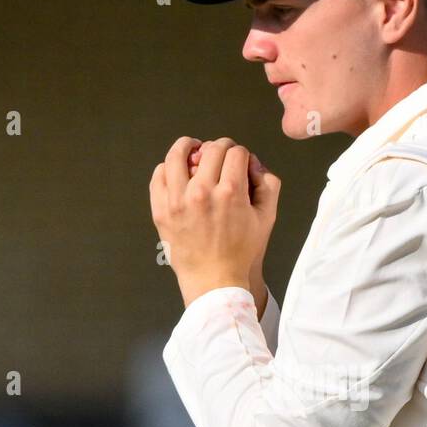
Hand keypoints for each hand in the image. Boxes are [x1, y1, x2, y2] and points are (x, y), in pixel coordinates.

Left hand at [150, 135, 278, 307]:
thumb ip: (268, 185)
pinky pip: (158, 176)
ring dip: (187, 146)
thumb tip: (254, 163)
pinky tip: (176, 169)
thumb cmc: (241, 252)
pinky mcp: (161, 210)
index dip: (240, 152)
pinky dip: (167, 167)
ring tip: (192, 147)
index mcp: (231, 192)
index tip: (239, 159)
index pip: (236, 152)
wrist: (214, 280)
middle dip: (220, 147)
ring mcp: (178, 200)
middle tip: (222, 155)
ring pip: (177, 155)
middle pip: (211, 149)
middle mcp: (202, 192)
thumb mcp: (266, 219)